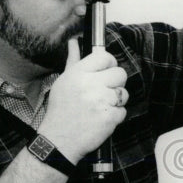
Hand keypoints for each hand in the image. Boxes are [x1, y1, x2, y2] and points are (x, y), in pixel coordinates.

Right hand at [38, 39, 127, 161]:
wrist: (59, 140)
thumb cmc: (61, 110)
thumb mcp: (63, 82)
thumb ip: (73, 61)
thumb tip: (74, 42)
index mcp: (78, 73)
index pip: (105, 57)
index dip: (108, 64)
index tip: (105, 72)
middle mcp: (90, 84)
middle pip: (120, 73)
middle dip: (114, 83)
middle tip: (102, 92)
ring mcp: (101, 101)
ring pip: (124, 93)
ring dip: (115, 101)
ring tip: (100, 107)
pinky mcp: (110, 117)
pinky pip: (123, 111)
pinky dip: (115, 116)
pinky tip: (101, 118)